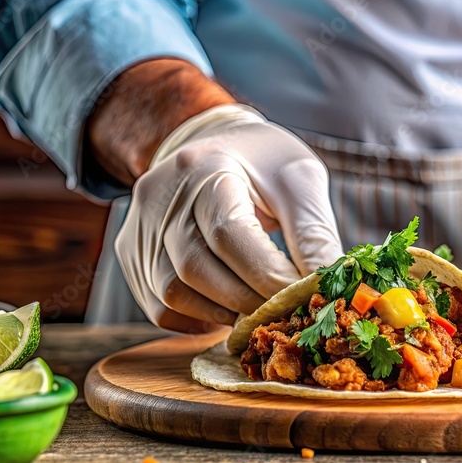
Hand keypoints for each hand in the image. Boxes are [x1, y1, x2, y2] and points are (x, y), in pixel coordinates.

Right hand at [115, 104, 342, 331]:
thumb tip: (329, 283)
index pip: (228, 233)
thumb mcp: (297, 178)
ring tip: (261, 309)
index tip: (302, 293)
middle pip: (195, 268)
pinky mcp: (132, 255)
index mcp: (204, 168)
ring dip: (223, 313)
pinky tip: (230, 311)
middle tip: (287, 310)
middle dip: (249, 299)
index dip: (266, 273)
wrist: (214, 143)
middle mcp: (159, 197)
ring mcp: (139, 228)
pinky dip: (197, 319)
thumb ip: (312, 230)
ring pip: (172, 293)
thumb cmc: (263, 162)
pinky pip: (158, 306)